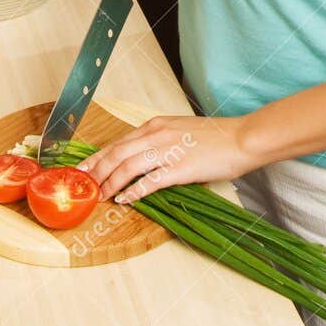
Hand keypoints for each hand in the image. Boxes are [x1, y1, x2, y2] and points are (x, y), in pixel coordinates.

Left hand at [88, 114, 259, 203]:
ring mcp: (168, 151)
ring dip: (110, 183)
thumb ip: (160, 141)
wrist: (242, 138)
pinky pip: (149, 181)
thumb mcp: (182, 130)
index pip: (119, 142)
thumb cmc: (216, 137)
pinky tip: (123, 200)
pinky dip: (133, 192)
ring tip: (100, 196)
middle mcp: (157, 134)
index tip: (84, 168)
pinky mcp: (179, 168)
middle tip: (83, 184)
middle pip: (116, 153)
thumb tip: (143, 161)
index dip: (98, 156)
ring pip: (127, 166)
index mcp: (156, 125)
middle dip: (96, 170)